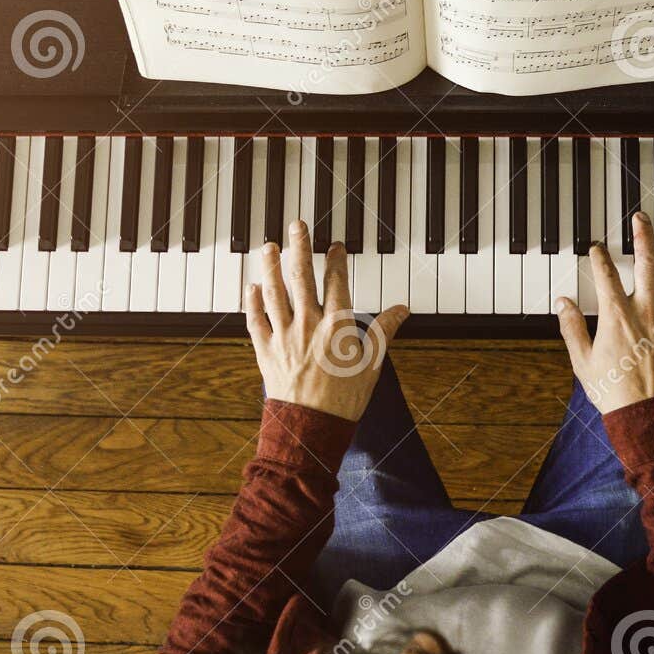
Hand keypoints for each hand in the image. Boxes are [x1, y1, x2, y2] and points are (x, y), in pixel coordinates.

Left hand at [247, 220, 408, 421]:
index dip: (337, 260)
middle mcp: (308, 324)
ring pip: (274, 293)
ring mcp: (284, 336)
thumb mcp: (373, 364)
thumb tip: (402, 309)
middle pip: (302, 277)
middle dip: (300, 247)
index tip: (335, 246)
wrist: (311, 428)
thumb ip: (385, 331)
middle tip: (296, 225)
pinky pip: (256, 321)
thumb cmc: (345, 399)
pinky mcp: (266, 351)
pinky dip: (252, 302)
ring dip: (271, 267)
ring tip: (269, 246)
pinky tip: (252, 286)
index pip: (337, 281)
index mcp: (336, 325)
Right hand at [554, 211, 653, 412]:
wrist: (648, 417)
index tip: (596, 247)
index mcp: (617, 316)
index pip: (606, 274)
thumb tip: (562, 303)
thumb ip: (571, 328)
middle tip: (641, 219)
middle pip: (648, 263)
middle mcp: (647, 312)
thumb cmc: (614, 393)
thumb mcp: (583, 361)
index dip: (599, 256)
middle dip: (643, 236)